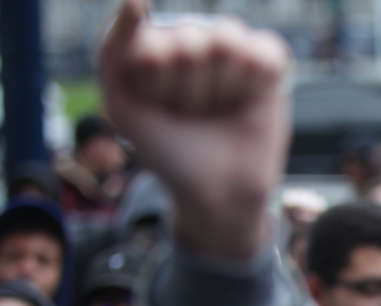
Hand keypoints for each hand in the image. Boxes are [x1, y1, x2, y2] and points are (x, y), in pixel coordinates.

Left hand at [98, 0, 290, 258]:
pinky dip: (257, 76)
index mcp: (153, 44)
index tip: (159, 107)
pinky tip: (248, 97)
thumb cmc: (167, 150)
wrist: (216, 191)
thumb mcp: (122, 104)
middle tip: (192, 113)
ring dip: (222, 85)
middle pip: (190, 41)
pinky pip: (266, 50)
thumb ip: (112, 47)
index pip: (153, 42)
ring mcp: (231, 51)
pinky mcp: (268, 66)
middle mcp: (192, 39)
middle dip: (190, 89)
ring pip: (228, 40)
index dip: (157, 82)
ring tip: (219, 106)